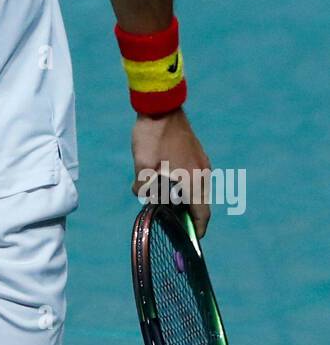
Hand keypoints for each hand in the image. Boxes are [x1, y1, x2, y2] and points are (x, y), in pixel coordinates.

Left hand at [131, 108, 211, 238]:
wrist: (161, 105)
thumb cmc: (152, 136)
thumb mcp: (142, 166)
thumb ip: (143, 187)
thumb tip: (142, 197)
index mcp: (193, 179)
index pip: (202, 213)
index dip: (198, 229)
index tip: (192, 239)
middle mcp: (203, 172)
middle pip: (200, 203)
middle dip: (187, 214)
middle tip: (171, 220)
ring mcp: (202, 161)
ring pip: (197, 189)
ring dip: (184, 197)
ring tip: (163, 198)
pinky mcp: (197, 152)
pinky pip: (194, 176)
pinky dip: (184, 184)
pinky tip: (165, 179)